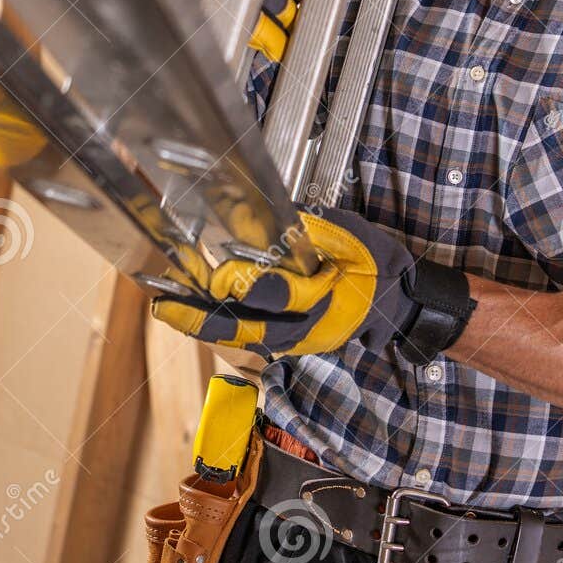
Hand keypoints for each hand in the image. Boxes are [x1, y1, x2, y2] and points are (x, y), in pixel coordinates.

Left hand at [150, 207, 471, 360]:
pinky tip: (196, 309)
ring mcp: (294, 342)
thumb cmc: (376, 268)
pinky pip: (248, 335)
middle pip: (241, 330)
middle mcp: (301, 332)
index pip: (268, 299)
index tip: (201, 280)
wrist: (397, 303)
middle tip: (165, 304)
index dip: (232, 290)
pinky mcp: (288, 342)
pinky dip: (220, 323)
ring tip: (170, 304)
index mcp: (320, 304)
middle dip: (200, 318)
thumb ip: (313, 232)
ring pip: (240, 337)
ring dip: (203, 322)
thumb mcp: (350, 240)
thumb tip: (273, 220)